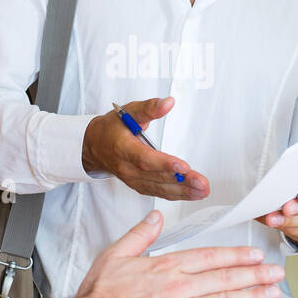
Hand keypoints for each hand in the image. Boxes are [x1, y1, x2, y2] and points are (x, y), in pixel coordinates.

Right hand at [76, 211, 284, 297]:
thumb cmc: (100, 293)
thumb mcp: (116, 254)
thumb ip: (141, 235)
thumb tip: (157, 216)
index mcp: (167, 266)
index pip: (210, 257)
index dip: (236, 255)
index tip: (256, 254)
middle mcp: (180, 287)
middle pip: (225, 278)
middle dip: (254, 274)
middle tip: (277, 272)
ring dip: (253, 297)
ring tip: (274, 293)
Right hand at [81, 97, 209, 200]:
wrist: (95, 145)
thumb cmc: (112, 128)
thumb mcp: (128, 111)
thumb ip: (149, 108)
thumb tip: (168, 102)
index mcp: (123, 148)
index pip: (144, 159)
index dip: (164, 163)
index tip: (183, 166)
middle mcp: (127, 168)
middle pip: (156, 177)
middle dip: (181, 181)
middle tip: (201, 183)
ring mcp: (132, 179)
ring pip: (159, 188)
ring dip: (183, 191)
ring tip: (202, 190)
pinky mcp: (138, 185)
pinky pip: (158, 192)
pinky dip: (176, 195)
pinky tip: (192, 194)